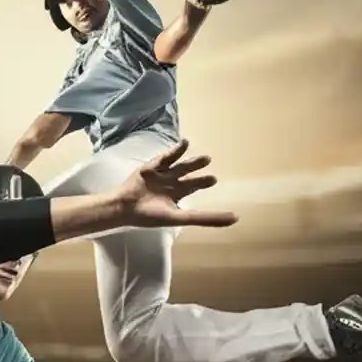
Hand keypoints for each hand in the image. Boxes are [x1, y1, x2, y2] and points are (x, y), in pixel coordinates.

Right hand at [113, 139, 237, 228]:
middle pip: (186, 174)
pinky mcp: (152, 166)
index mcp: (174, 196)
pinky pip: (166, 156)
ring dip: (191, 161)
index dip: (202, 182)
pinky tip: (185, 143)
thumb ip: (207, 217)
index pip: (191, 187)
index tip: (214, 179)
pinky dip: (176, 150)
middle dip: (197, 170)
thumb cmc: (150, 215)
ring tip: (205, 158)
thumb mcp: (183, 217)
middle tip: (208, 161)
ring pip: (179, 165)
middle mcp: (168, 184)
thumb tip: (235, 218)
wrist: (126, 207)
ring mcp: (160, 175)